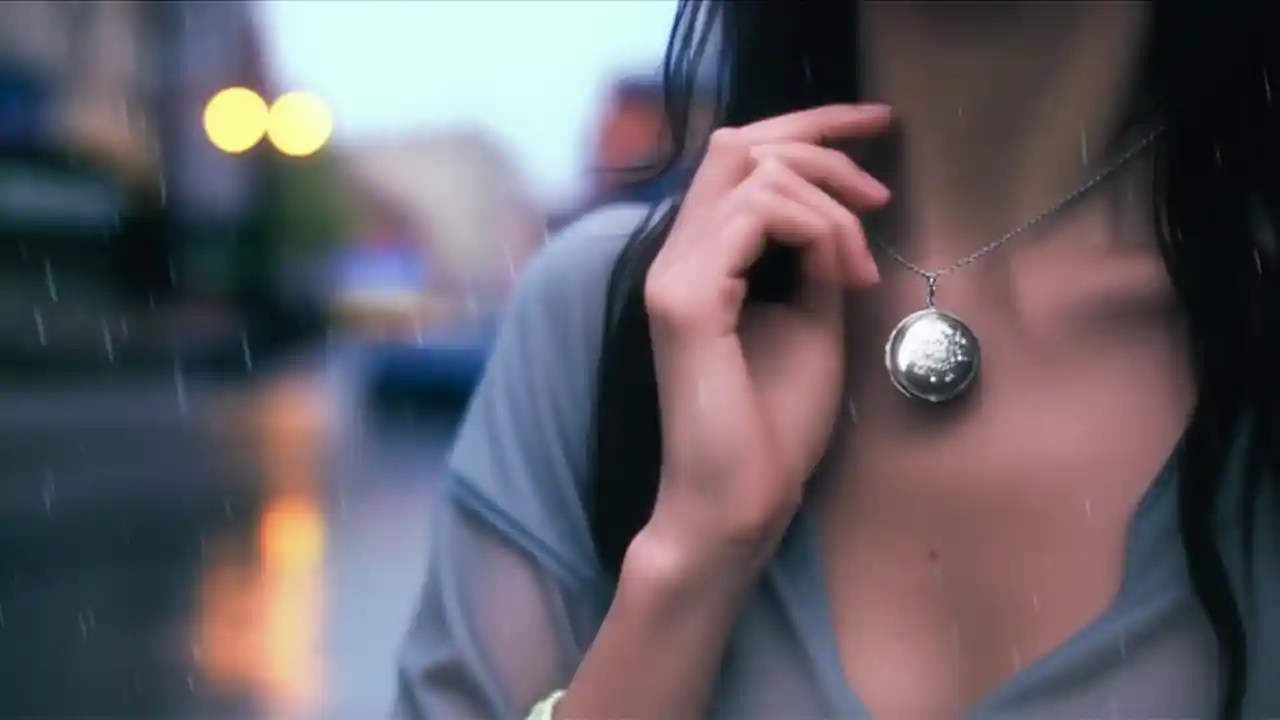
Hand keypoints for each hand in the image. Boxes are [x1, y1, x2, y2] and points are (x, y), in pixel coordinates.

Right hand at [641, 103, 891, 560]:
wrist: (739, 504)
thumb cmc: (773, 426)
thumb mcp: (813, 319)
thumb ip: (815, 258)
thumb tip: (839, 211)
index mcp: (699, 260)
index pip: (739, 156)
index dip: (809, 125)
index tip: (878, 126)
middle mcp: (674, 257)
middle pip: (740, 142)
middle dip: (822, 143)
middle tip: (880, 194)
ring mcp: (672, 275)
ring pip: (755, 171)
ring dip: (830, 205)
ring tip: (861, 268)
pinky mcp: (686, 300)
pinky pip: (759, 215)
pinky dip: (817, 230)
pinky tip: (845, 277)